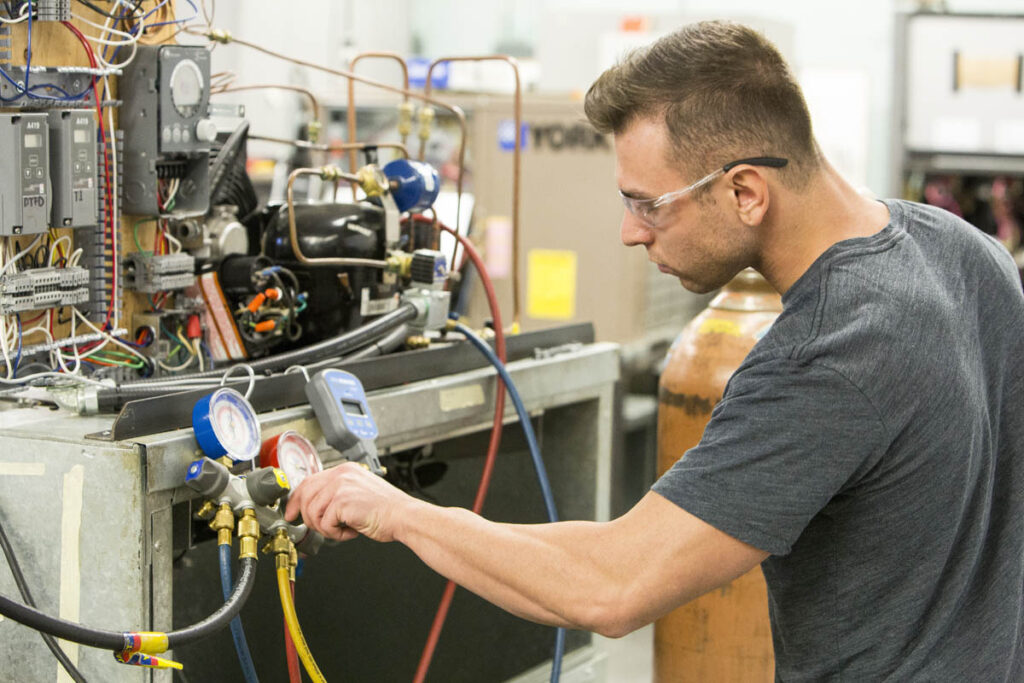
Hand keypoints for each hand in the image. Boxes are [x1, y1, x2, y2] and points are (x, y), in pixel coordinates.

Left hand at [284, 462, 413, 541]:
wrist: (403, 516)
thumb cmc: (386, 510)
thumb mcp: (358, 493)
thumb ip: (337, 494)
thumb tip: (314, 507)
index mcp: (345, 470)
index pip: (309, 481)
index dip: (296, 499)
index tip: (291, 512)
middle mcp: (341, 474)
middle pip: (305, 496)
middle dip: (308, 518)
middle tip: (321, 528)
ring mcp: (341, 486)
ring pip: (312, 513)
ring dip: (326, 528)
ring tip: (344, 529)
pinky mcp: (342, 502)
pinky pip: (325, 524)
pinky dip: (337, 534)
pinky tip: (352, 531)